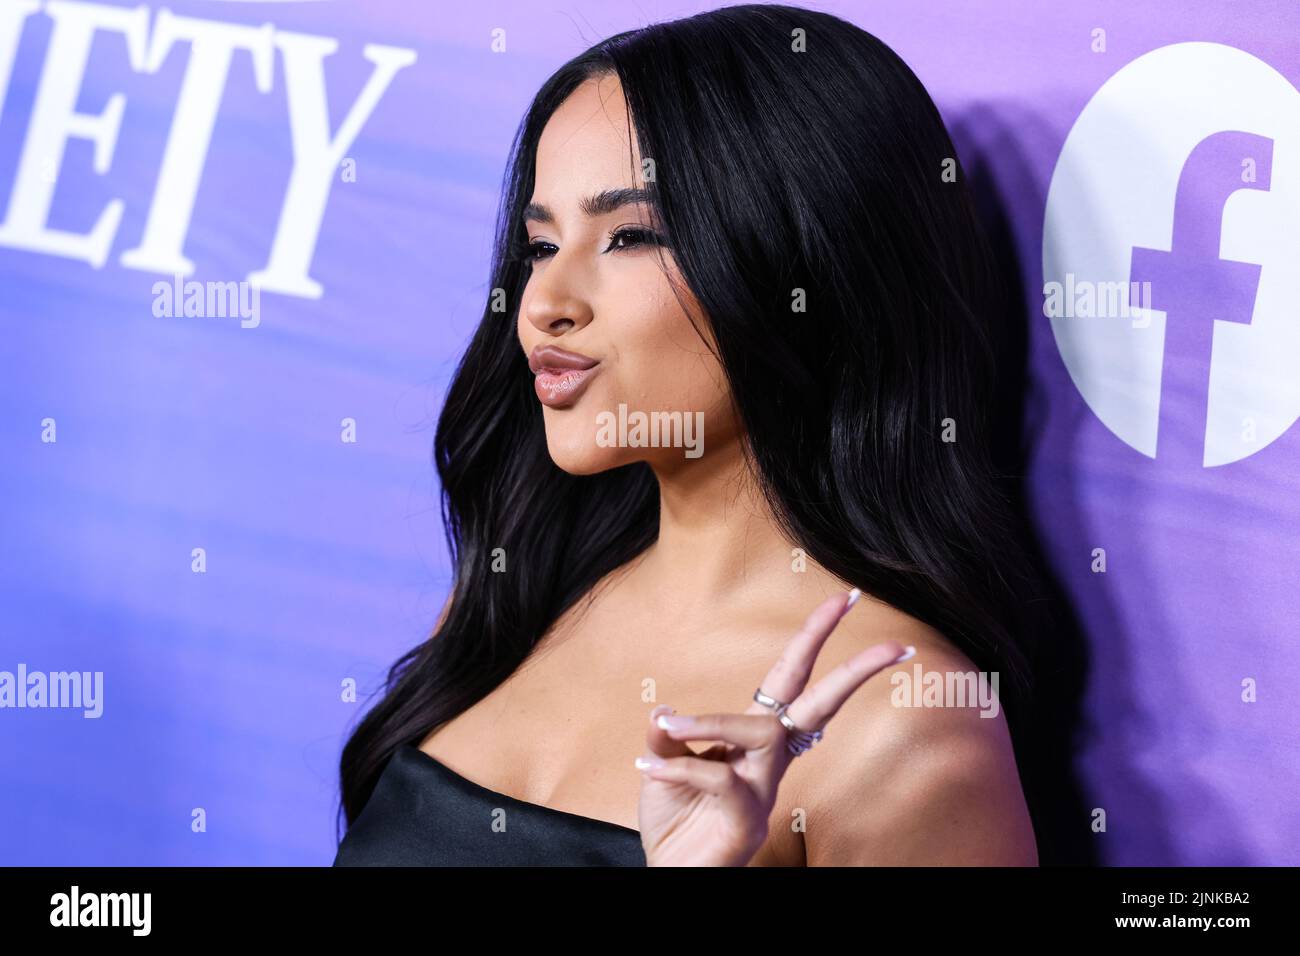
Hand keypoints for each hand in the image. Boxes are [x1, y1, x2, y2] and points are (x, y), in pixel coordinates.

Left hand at [634, 588, 912, 865]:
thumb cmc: (676, 820)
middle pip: (819, 704)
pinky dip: (680, 770)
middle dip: (853, 669)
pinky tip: (649, 771)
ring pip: (759, 733)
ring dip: (710, 723)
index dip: (815, 638)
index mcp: (754, 738)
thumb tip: (665, 712)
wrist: (672, 874)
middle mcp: (769, 760)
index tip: (847, 598)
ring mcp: (763, 791)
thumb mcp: (661, 764)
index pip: (792, 679)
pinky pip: (719, 779)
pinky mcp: (746, 821)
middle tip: (893, 639)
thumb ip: (668, 735)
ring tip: (668, 728)